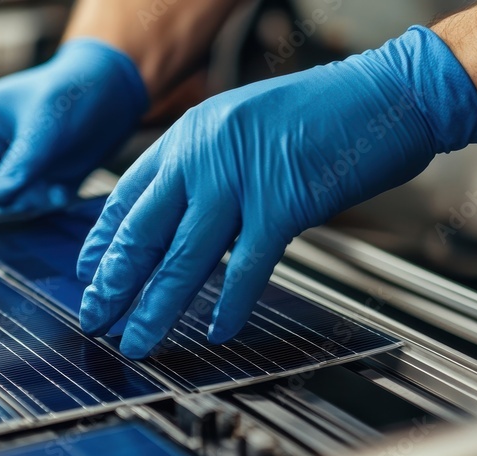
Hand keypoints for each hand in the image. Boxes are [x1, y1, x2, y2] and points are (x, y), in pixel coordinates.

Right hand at [0, 39, 147, 217]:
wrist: (116, 91)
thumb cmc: (75, 92)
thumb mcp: (47, 123)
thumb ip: (24, 161)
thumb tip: (0, 197)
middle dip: (5, 202)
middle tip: (31, 205)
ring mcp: (18, 165)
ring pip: (8, 202)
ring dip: (28, 206)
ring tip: (53, 195)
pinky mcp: (41, 180)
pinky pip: (33, 205)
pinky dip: (45, 206)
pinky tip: (62, 194)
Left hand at [77, 26, 476, 357]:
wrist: (389, 92)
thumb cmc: (324, 112)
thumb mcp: (242, 128)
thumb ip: (206, 169)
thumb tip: (182, 218)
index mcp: (190, 135)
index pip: (126, 196)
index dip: (102, 242)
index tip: (87, 274)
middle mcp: (203, 155)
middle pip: (142, 232)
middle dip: (113, 284)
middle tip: (95, 319)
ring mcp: (239, 179)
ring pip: (182, 259)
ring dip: (155, 308)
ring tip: (137, 341)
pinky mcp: (282, 204)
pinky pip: (246, 267)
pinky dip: (231, 305)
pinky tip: (217, 332)